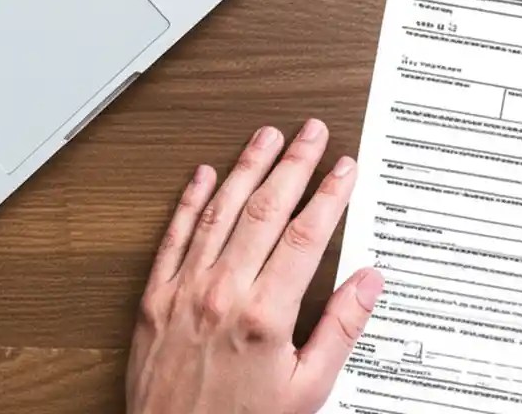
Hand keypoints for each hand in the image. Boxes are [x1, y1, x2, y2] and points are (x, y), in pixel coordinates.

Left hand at [127, 119, 381, 413]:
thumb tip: (368, 283)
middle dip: (293, 164)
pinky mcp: (154, 300)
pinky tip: (203, 175)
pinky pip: (174, 237)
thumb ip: (339, 330)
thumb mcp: (307, 389)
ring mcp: (183, 292)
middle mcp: (222, 294)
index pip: (307, 234)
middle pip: (265, 210)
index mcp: (264, 315)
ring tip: (266, 137)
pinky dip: (189, 202)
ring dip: (245, 168)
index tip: (344, 167)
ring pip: (219, 212)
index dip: (330, 193)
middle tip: (311, 133)